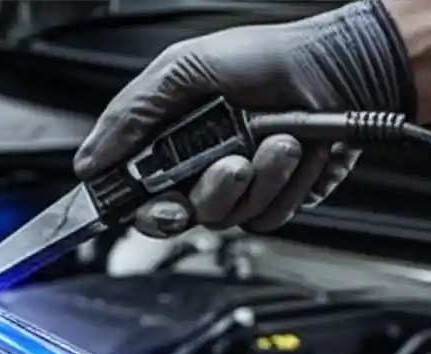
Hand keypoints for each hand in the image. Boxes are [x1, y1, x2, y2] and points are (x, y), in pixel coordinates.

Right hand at [74, 0, 414, 237]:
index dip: (140, 208)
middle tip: (228, 166)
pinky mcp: (276, 197)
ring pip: (226, 218)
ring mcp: (239, 186)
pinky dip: (285, 186)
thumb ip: (130, 115)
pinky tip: (297, 153)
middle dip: (205, 195)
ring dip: (257, 181)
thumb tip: (88, 160)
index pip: (135, 194)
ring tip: (278, 140)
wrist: (342, 69)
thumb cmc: (268, 57)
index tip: (159, 203)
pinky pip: (267, 217)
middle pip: (177, 217)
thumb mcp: (183, 69)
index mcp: (168, 139)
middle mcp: (198, 167)